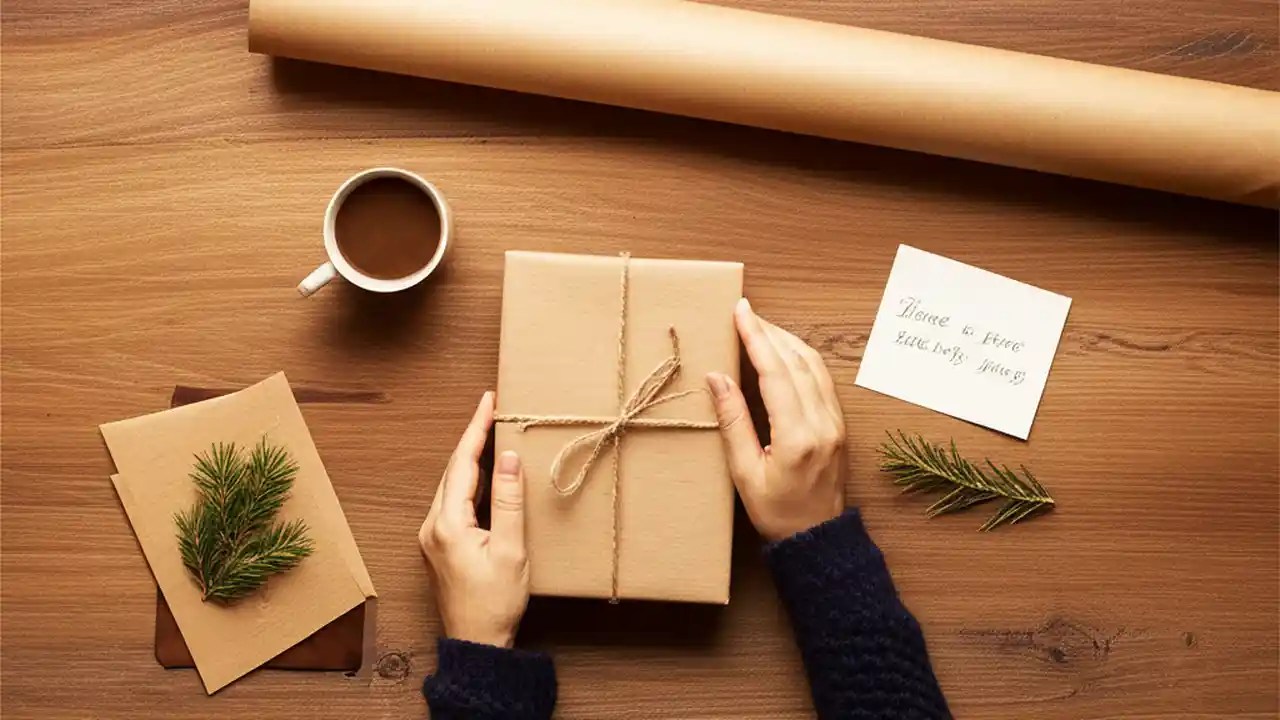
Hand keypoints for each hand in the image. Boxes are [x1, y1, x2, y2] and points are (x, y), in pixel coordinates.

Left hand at [419, 392, 529, 647]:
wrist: (476, 643)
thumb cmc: (495, 603)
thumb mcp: (511, 550)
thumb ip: (509, 501)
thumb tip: (508, 458)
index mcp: (448, 524)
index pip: (463, 463)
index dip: (476, 428)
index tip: (488, 400)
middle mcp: (432, 525)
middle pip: (453, 469)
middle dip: (473, 437)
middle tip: (493, 409)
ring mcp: (432, 535)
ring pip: (452, 484)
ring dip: (472, 458)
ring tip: (492, 432)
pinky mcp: (439, 544)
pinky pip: (453, 500)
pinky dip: (470, 480)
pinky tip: (486, 473)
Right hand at [706, 299, 846, 541]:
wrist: (819, 539)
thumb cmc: (777, 513)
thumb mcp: (745, 473)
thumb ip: (733, 421)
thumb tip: (717, 377)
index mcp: (797, 436)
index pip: (775, 373)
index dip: (756, 338)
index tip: (741, 312)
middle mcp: (823, 423)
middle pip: (798, 361)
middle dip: (771, 332)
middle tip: (746, 313)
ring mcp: (836, 423)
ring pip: (815, 366)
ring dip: (788, 341)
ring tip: (761, 327)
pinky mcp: (840, 425)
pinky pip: (822, 379)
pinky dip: (802, 358)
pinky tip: (785, 352)